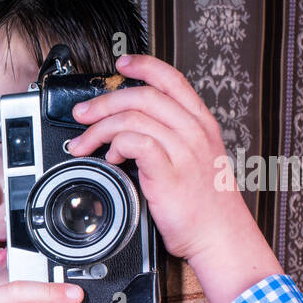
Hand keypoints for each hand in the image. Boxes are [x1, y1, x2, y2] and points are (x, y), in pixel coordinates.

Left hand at [65, 53, 282, 302]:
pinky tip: (110, 159)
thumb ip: (169, 142)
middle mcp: (193, 132)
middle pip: (143, 95)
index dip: (143, 66)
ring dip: (99, 128)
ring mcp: (183, 150)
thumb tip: (128, 134)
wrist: (220, 237)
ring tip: (84, 144)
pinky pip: (136, 143)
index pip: (172, 79)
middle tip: (82, 113)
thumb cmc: (205, 207)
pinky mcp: (169, 172)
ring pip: (133, 117)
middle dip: (104, 101)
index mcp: (201, 124)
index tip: (120, 64)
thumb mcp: (194, 163)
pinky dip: (115, 146)